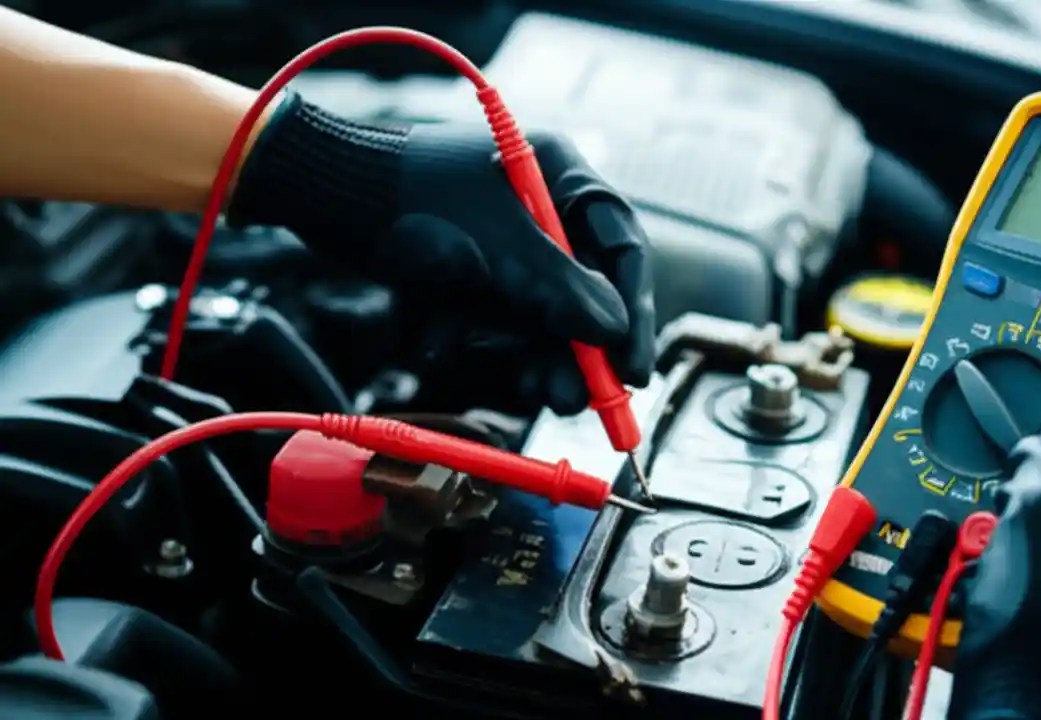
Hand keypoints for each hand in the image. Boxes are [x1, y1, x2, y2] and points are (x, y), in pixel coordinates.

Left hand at [228, 93, 654, 412]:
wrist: (318, 189)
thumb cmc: (411, 198)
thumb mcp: (497, 250)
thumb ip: (562, 292)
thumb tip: (616, 333)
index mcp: (558, 174)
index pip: (620, 244)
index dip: (634, 309)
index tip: (633, 367)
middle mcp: (538, 205)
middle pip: (584, 286)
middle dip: (582, 347)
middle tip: (583, 397)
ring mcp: (500, 237)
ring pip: (538, 309)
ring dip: (538, 353)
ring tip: (537, 395)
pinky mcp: (464, 266)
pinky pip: (491, 312)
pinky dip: (479, 336)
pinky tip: (446, 345)